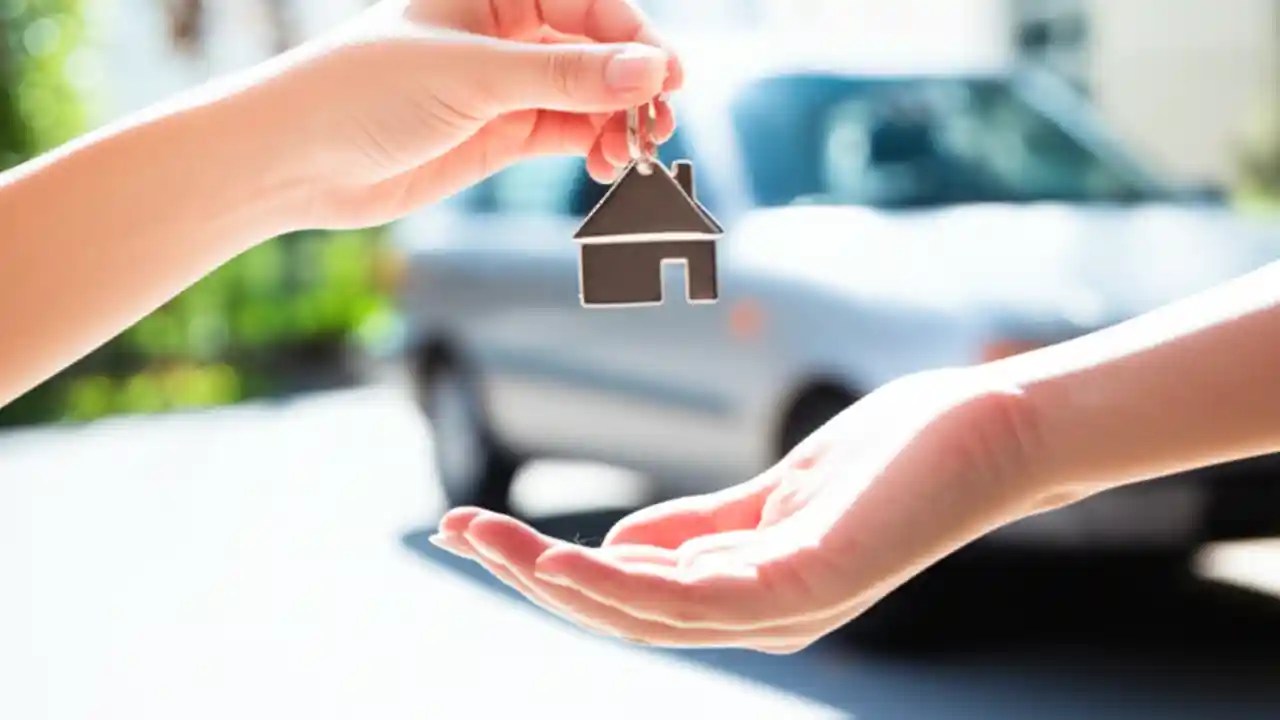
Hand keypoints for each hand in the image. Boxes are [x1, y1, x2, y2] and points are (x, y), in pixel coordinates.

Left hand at [257, 0, 681, 229]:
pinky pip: (567, 131)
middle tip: (656, 126)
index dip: (635, 38)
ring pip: (588, 94)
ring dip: (618, 122)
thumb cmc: (362, 90)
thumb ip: (566, 75)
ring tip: (630, 154)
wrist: (297, 160)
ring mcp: (505, 83)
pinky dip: (593, 146)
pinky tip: (605, 165)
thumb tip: (651, 71)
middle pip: (598, 48)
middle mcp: (505, 29)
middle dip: (633, 85)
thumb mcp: (474, 75)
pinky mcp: (500, 132)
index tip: (667, 78)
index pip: (591, 3)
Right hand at [430, 368, 1063, 652]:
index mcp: (752, 593)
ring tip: (486, 540)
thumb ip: (700, 526)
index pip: (632, 595)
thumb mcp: (772, 496)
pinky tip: (568, 558)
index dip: (549, 570)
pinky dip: (626, 584)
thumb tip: (617, 542)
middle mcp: (766, 617)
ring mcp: (791, 608)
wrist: (995, 429)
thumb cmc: (892, 458)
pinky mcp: (815, 583)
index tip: (477, 530)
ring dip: (560, 583)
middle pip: (627, 613)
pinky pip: (702, 598)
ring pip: (651, 614)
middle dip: (534, 579)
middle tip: (455, 532)